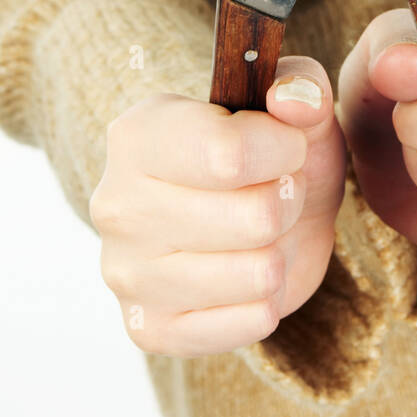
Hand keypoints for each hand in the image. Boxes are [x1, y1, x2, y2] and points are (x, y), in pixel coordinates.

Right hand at [88, 57, 344, 356]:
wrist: (260, 222)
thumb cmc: (271, 156)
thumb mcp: (294, 108)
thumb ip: (302, 87)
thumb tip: (294, 100)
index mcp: (137, 135)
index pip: (230, 153)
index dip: (285, 150)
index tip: (287, 145)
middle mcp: (115, 204)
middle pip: (255, 217)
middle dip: (287, 203)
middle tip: (274, 193)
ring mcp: (125, 274)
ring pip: (258, 274)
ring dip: (280, 253)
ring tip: (261, 234)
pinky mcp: (148, 329)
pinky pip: (249, 323)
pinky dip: (268, 301)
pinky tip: (247, 277)